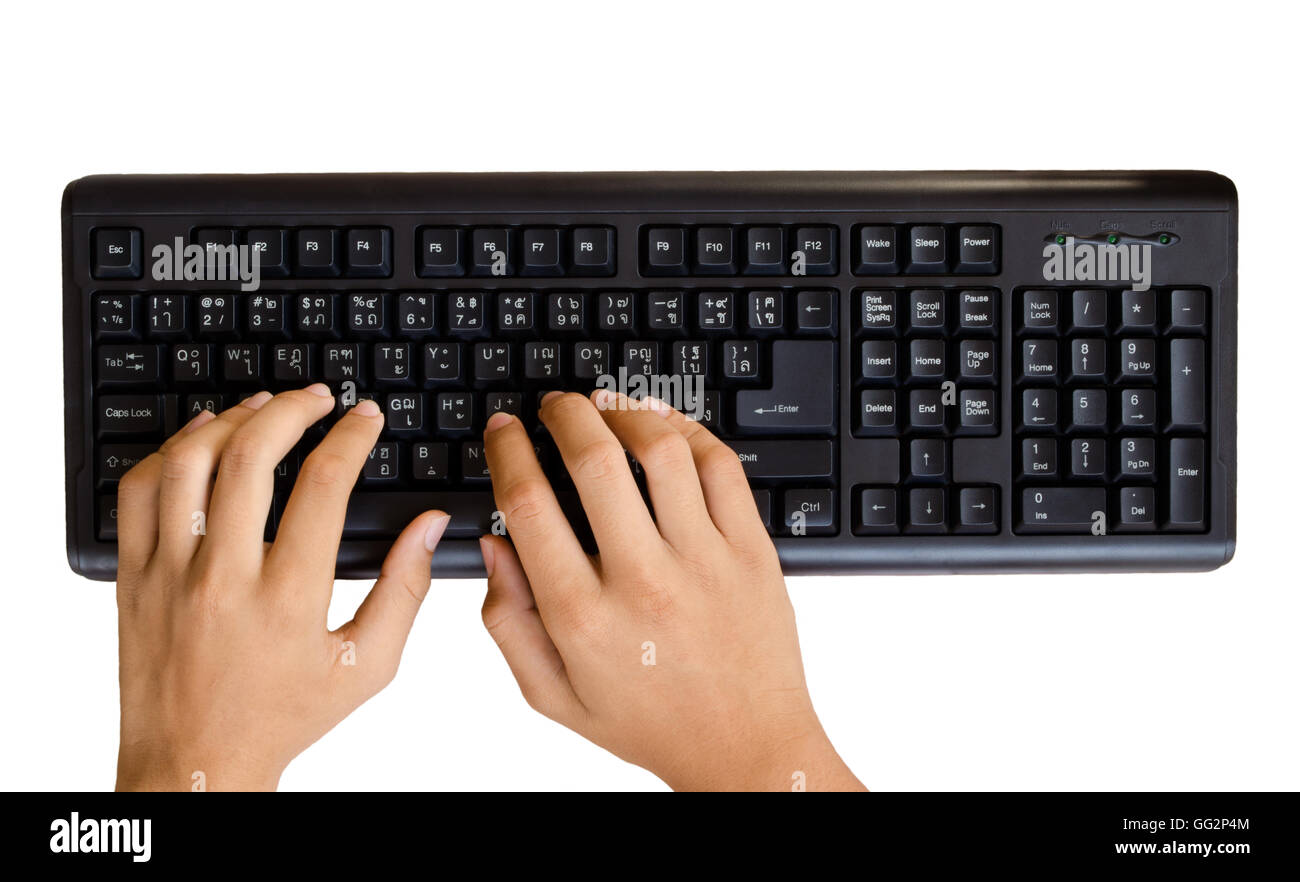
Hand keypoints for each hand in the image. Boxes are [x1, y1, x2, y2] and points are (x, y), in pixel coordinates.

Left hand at [113, 385, 447, 790]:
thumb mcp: (367, 666)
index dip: (351, 436)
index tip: (365, 417)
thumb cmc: (281, 717)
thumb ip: (405, 589)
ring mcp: (171, 574)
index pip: (324, 485)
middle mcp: (224, 578)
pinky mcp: (134, 577)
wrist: (195, 764)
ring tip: (265, 406)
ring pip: (191, 463)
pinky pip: (139, 493)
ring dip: (233, 420)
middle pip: (252, 456)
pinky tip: (202, 437)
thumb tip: (430, 526)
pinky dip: (171, 451)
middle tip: (318, 397)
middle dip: (292, 409)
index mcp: (288, 598)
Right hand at [479, 390, 863, 790]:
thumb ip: (509, 623)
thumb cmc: (651, 723)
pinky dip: (689, 430)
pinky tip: (665, 425)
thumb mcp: (554, 695)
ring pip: (661, 450)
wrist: (746, 749)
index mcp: (583, 616)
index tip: (504, 431)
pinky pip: (721, 467)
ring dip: (624, 412)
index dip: (507, 451)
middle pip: (593, 459)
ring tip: (606, 407)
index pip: (528, 504)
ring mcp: (704, 560)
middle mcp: (643, 580)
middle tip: (553, 405)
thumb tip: (492, 547)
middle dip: (563, 414)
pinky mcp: (751, 551)